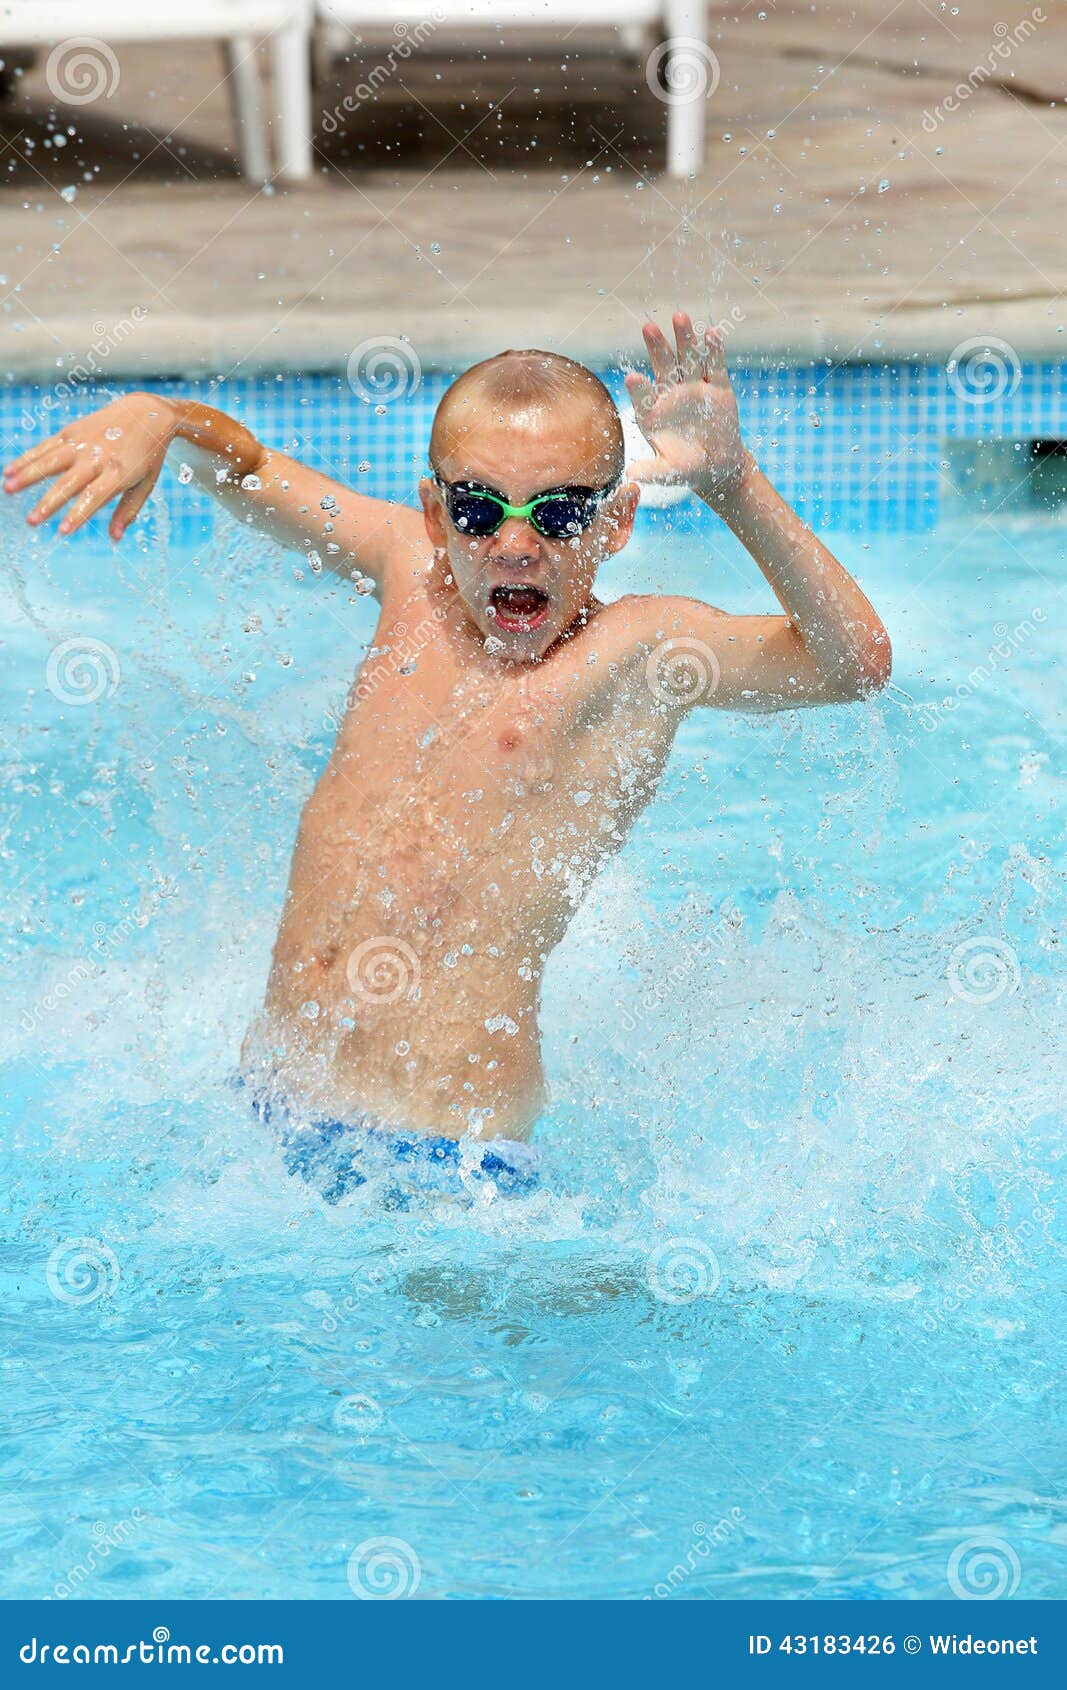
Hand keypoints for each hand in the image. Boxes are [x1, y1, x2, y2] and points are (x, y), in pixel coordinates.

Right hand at [2, 392, 177, 539]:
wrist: (147, 413)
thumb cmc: (147, 455)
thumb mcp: (145, 484)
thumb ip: (128, 510)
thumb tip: (114, 538)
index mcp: (117, 472)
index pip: (94, 497)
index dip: (78, 514)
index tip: (63, 531)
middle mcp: (97, 457)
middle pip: (69, 482)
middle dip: (49, 502)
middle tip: (31, 520)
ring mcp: (82, 443)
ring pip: (51, 460)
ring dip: (28, 475)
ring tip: (9, 489)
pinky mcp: (72, 432)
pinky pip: (46, 446)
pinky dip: (28, 458)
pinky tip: (10, 471)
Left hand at [625, 312, 747, 500]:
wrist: (716, 466)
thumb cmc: (686, 468)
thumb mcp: (669, 472)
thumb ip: (651, 471)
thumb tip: (629, 476)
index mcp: (654, 412)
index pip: (644, 395)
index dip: (639, 387)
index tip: (632, 378)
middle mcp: (672, 394)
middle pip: (664, 366)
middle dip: (657, 347)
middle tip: (648, 327)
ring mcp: (696, 388)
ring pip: (689, 359)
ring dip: (684, 339)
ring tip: (679, 316)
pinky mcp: (719, 388)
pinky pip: (716, 367)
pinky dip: (714, 351)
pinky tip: (711, 333)